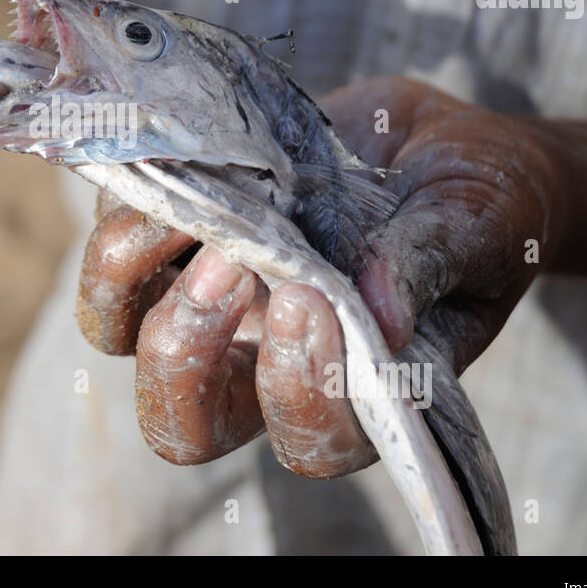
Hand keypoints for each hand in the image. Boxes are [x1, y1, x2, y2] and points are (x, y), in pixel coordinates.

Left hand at [76, 76, 567, 475]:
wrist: (430, 144)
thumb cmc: (473, 204)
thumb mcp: (473, 224)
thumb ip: (428, 263)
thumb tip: (380, 314)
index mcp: (348, 390)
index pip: (309, 444)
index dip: (299, 392)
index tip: (315, 300)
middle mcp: (261, 365)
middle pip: (181, 424)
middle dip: (188, 351)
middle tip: (235, 264)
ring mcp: (207, 306)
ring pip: (120, 339)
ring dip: (137, 283)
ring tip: (199, 212)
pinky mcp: (171, 240)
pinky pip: (113, 251)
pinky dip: (127, 216)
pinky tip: (178, 169)